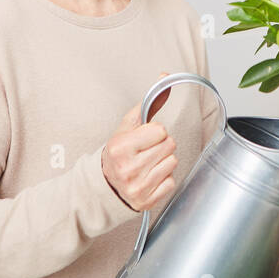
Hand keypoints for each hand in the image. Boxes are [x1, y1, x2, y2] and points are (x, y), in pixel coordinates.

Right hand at [101, 71, 179, 211]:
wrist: (105, 187)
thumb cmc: (118, 153)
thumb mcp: (126, 127)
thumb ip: (147, 103)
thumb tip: (164, 76)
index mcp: (120, 147)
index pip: (161, 131)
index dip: (155, 132)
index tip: (145, 138)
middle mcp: (128, 168)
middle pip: (170, 146)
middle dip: (161, 145)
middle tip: (147, 151)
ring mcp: (138, 186)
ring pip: (173, 162)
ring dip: (164, 161)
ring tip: (148, 163)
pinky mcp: (147, 201)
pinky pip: (172, 181)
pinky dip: (164, 178)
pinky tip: (150, 177)